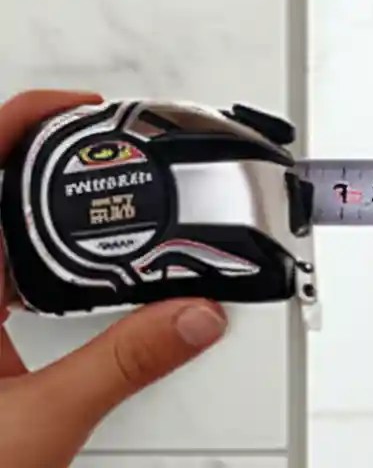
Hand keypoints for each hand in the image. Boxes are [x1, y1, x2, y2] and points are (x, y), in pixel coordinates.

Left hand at [0, 90, 227, 467]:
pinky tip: (59, 267)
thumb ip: (124, 364)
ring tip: (84, 185)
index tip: (75, 109)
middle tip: (91, 137)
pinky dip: (27, 252)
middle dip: (35, 153)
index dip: (21, 120)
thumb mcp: (41, 423)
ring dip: (28, 200)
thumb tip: (192, 317)